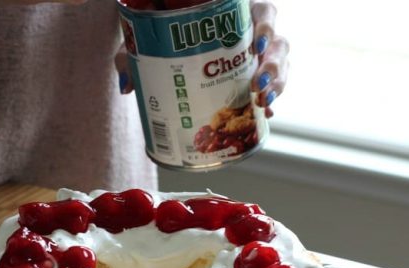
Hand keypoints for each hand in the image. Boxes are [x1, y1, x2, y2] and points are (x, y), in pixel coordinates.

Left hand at [115, 1, 289, 118]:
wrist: (169, 48)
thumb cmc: (164, 36)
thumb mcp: (149, 40)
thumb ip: (135, 54)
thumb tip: (126, 85)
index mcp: (236, 13)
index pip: (264, 11)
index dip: (267, 25)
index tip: (257, 41)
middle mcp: (253, 33)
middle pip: (279, 42)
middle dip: (273, 64)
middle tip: (257, 84)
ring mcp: (259, 57)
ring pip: (282, 65)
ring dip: (277, 84)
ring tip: (261, 102)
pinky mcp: (257, 79)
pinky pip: (274, 88)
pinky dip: (271, 102)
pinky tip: (265, 115)